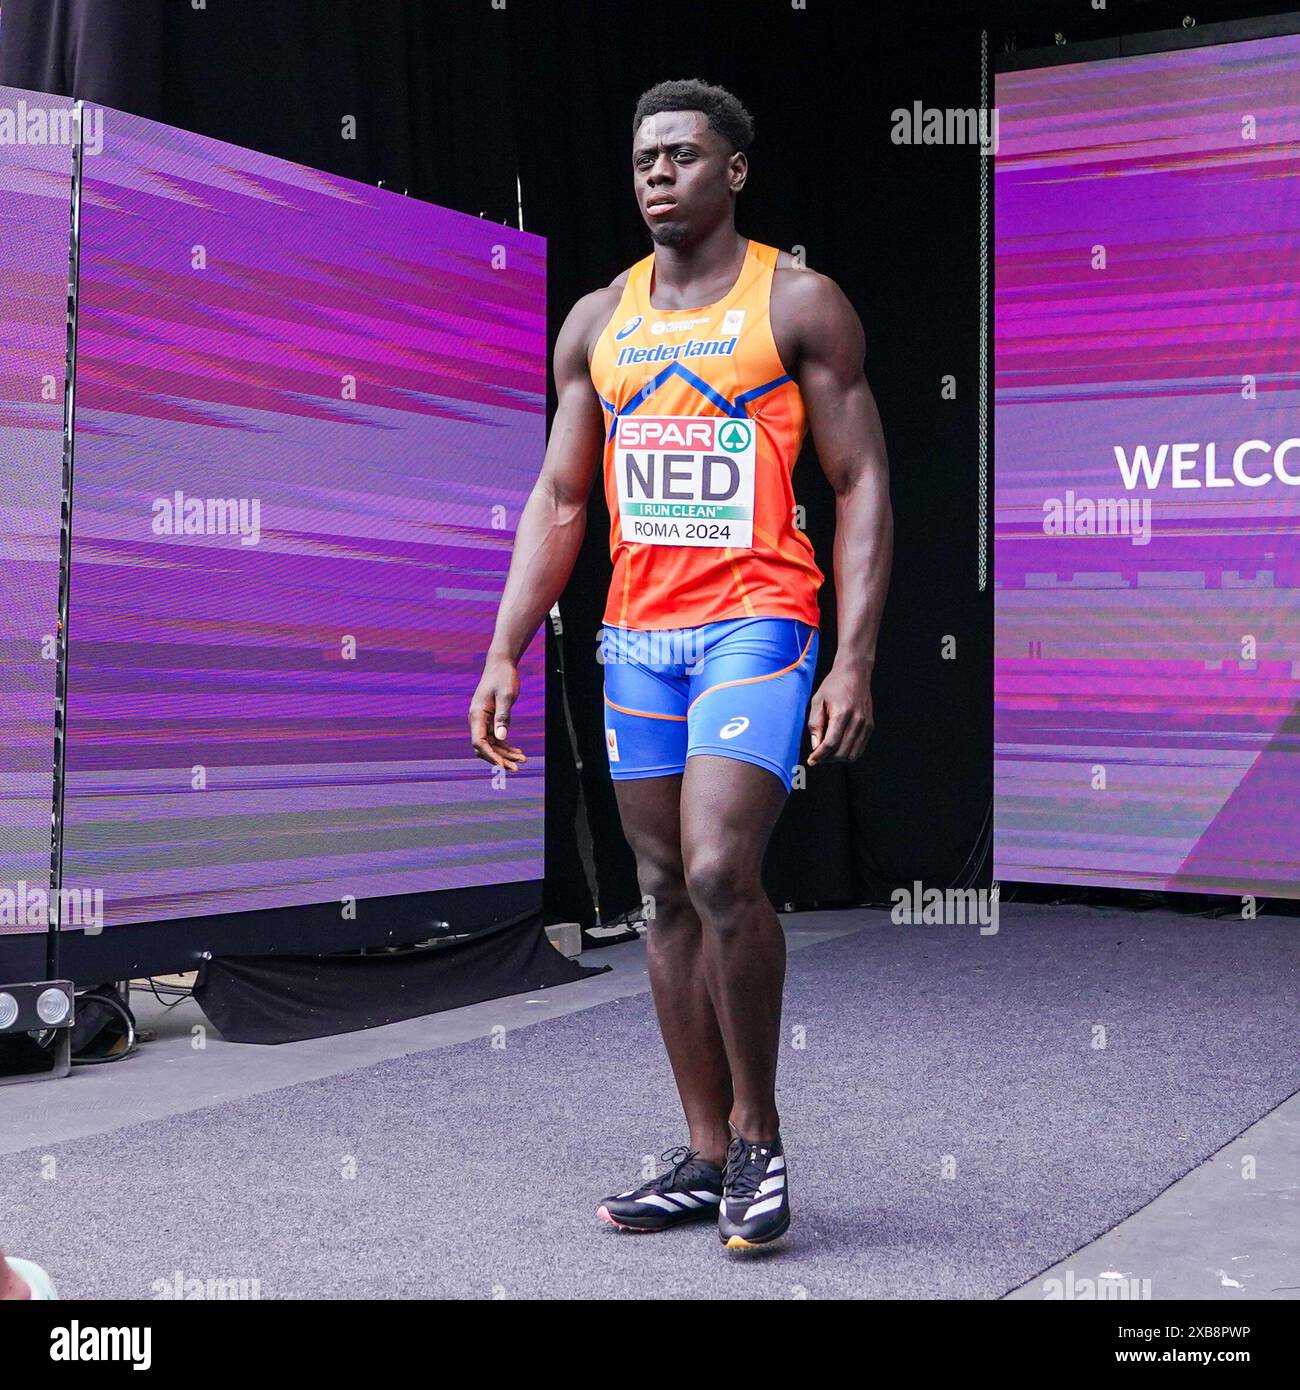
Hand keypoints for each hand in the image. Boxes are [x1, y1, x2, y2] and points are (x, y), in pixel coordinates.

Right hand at [468, 652, 527, 771]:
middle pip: (485, 747)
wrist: (501, 664)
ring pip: (492, 744)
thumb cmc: (503, 677)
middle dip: (500, 759)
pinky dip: (506, 746)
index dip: (490, 756)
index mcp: (477, 715)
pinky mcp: (491, 719)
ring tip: (523, 760)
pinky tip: (518, 752)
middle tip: (517, 767)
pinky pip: (496, 738)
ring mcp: (483, 721)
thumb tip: (502, 737)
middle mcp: (477, 720)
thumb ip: (503, 716)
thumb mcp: (506, 696)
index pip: (479, 742)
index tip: (503, 765)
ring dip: (505, 754)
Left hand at [807, 661, 873, 765]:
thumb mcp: (818, 700)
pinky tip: (838, 746)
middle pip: (842, 752)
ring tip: (827, 751)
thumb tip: (815, 746)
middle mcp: (857, 721)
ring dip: (838, 758)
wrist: (855, 673)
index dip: (820, 755)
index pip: (831, 743)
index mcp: (843, 713)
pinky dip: (848, 752)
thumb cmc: (834, 685)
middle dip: (827, 758)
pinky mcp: (870, 726)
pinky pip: (860, 748)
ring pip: (852, 754)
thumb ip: (815, 723)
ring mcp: (866, 724)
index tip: (811, 761)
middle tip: (817, 755)